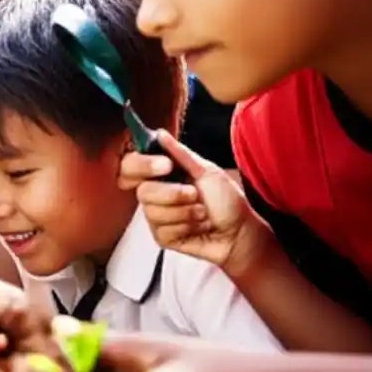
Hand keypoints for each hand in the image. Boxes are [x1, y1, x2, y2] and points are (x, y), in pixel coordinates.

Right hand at [119, 131, 269, 277]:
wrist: (240, 233)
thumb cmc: (227, 201)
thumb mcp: (207, 172)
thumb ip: (181, 154)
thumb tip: (160, 134)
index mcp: (162, 175)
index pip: (131, 166)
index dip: (142, 165)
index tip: (166, 165)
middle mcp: (156, 194)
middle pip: (143, 191)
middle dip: (173, 194)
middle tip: (195, 194)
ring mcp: (157, 217)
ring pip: (153, 213)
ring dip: (185, 212)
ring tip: (202, 213)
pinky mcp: (162, 236)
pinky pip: (162, 230)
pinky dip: (185, 227)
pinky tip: (197, 226)